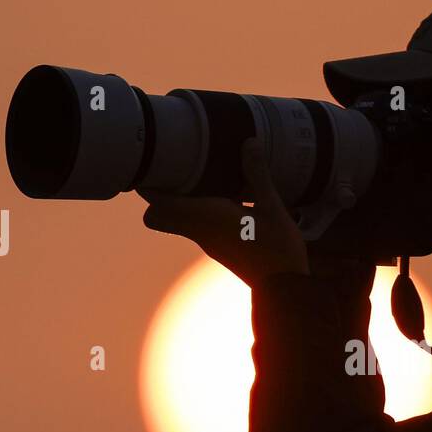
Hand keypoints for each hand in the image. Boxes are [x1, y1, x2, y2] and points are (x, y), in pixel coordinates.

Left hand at [141, 138, 309, 287]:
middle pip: (155, 217)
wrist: (284, 289)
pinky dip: (196, 211)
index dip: (147, 184)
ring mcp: (207, 243)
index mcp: (206, 219)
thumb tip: (249, 142)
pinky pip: (194, 226)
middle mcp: (199, 232)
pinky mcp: (218, 248)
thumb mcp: (272, 208)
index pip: (159, 203)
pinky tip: (221, 197)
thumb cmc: (278, 250)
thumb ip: (257, 175)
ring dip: (176, 201)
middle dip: (156, 194)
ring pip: (174, 222)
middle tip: (170, 170)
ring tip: (194, 176)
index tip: (151, 163)